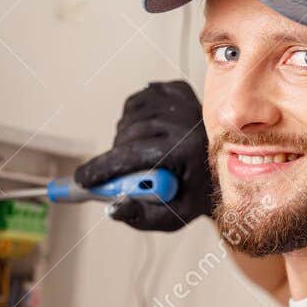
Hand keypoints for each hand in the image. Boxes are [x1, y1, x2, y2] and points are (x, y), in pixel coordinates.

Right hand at [76, 80, 210, 231]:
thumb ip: (141, 217)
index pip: (133, 155)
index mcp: (186, 150)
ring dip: (124, 139)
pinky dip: (132, 119)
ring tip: (140, 156)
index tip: (82, 180)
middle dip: (115, 158)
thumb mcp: (172, 216)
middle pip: (127, 136)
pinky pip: (137, 101)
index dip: (103, 169)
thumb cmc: (195, 195)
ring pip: (129, 118)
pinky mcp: (177, 89)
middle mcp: (185, 120)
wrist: (223, 168)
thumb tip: (111, 208)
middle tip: (116, 175)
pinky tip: (148, 134)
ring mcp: (182, 100)